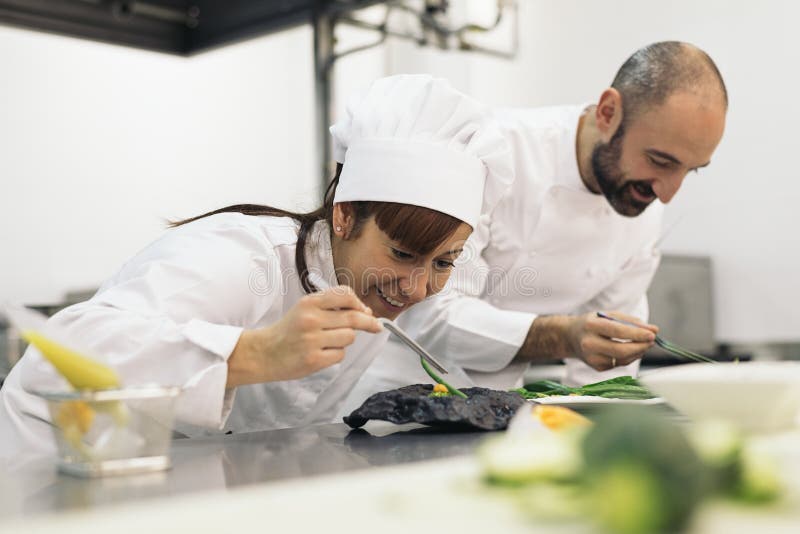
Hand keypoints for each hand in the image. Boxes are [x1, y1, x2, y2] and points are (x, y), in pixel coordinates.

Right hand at [227, 286, 381, 385]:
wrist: (264, 352)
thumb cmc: (288, 331)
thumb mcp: (305, 309)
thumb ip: (331, 307)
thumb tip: (365, 312)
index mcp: (309, 303)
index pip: (345, 295)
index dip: (360, 303)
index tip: (365, 311)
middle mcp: (311, 319)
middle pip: (354, 318)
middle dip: (369, 323)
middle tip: (375, 326)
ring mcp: (312, 340)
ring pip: (349, 337)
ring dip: (345, 340)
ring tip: (328, 341)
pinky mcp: (313, 360)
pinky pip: (340, 355)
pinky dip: (335, 354)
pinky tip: (322, 352)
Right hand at [566, 311, 657, 370]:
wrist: (571, 337)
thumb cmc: (593, 323)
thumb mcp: (608, 315)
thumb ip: (631, 321)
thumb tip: (653, 330)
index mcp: (591, 325)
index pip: (617, 331)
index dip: (637, 334)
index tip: (652, 334)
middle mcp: (589, 343)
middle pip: (621, 350)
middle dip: (641, 346)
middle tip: (652, 340)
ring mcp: (592, 358)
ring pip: (623, 359)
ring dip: (638, 352)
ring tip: (644, 343)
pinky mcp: (597, 367)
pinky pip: (620, 363)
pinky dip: (630, 357)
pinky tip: (631, 349)